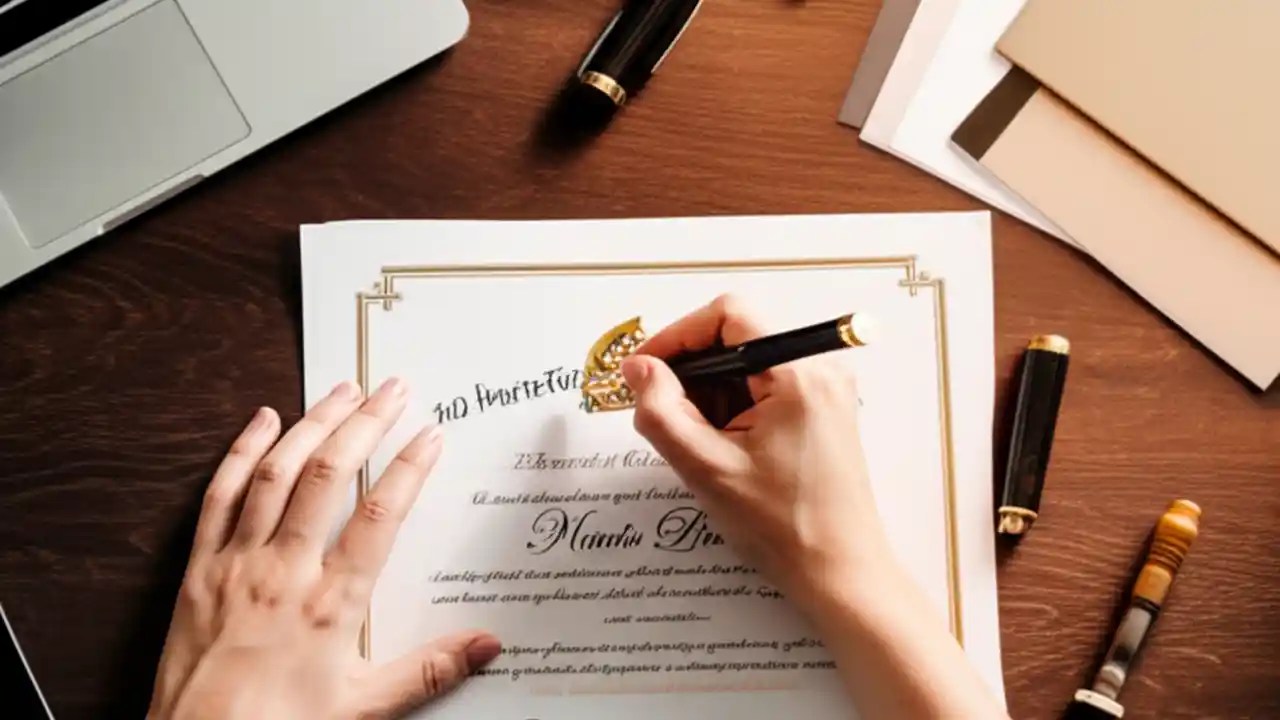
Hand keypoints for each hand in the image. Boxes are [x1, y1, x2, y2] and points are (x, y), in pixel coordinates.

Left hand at [148, 379, 500, 719]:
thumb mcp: (365, 705)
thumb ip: (430, 670)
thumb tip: (487, 645)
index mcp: (333, 602)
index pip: (381, 515)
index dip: (410, 468)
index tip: (432, 435)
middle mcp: (286, 570)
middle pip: (330, 476)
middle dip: (366, 424)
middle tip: (393, 390)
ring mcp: (239, 561)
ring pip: (278, 473)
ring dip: (312, 424)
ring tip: (342, 392)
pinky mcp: (201, 567)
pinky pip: (220, 495)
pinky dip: (241, 451)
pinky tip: (262, 421)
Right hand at [621, 295, 891, 611]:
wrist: (838, 573)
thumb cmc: (783, 527)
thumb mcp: (706, 468)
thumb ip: (662, 411)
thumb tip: (637, 368)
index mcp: (799, 375)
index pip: (729, 315)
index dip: (678, 335)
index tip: (646, 368)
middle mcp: (821, 371)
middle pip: (737, 337)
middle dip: (693, 373)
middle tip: (667, 417)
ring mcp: (825, 391)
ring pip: (748, 366)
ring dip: (712, 395)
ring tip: (702, 445)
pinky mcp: (822, 411)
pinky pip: (765, 388)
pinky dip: (734, 409)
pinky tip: (725, 450)